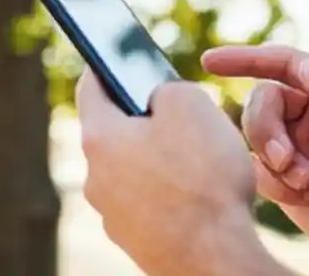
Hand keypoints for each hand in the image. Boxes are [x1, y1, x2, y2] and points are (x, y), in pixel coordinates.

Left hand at [76, 71, 284, 275]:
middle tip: (182, 114)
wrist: (216, 258)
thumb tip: (159, 100)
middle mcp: (94, 178)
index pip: (92, 87)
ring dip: (160, 159)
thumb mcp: (191, 104)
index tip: (121, 54)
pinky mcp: (136, 242)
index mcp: (99, 138)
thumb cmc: (203, 177)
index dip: (108, 64)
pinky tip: (200, 195)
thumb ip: (168, 89)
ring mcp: (113, 215)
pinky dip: (170, 194)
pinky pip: (150, 203)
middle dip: (146, 118)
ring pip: (134, 169)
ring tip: (201, 160)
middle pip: (116, 131)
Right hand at [203, 45, 308, 272]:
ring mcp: (300, 146)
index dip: (246, 58)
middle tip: (287, 161)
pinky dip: (278, 185)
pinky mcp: (290, 181)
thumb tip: (307, 65)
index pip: (284, 62)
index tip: (211, 60)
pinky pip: (259, 172)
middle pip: (262, 102)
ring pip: (256, 138)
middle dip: (265, 130)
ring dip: (275, 162)